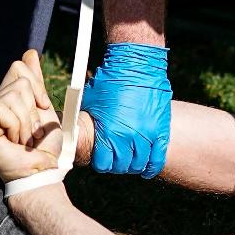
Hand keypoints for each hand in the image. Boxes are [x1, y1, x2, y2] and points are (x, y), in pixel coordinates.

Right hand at [0, 51, 66, 184]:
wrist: (41, 169)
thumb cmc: (42, 146)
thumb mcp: (42, 108)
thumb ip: (34, 82)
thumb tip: (29, 53)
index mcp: (1, 100)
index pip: (18, 69)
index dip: (37, 90)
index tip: (39, 114)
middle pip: (20, 82)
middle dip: (34, 110)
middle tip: (31, 132)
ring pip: (14, 95)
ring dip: (27, 122)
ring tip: (24, 139)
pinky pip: (5, 109)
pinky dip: (19, 127)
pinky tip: (14, 141)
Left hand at [81, 42, 171, 177]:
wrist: (137, 65)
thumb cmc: (109, 81)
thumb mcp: (90, 102)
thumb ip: (85, 122)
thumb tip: (73, 134)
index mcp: (110, 132)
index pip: (103, 164)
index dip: (100, 162)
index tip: (100, 158)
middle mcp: (130, 137)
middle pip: (122, 166)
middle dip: (116, 164)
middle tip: (114, 158)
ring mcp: (148, 135)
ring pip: (139, 164)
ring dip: (132, 165)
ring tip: (128, 160)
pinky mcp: (161, 130)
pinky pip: (158, 159)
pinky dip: (151, 167)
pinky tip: (145, 169)